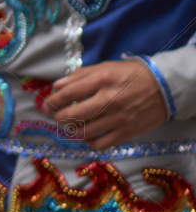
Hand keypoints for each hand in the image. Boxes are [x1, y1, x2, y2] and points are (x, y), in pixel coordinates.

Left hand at [43, 60, 170, 149]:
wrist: (165, 88)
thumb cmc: (131, 75)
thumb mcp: (105, 67)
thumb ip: (79, 76)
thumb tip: (57, 86)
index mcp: (102, 80)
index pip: (69, 93)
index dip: (53, 100)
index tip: (46, 104)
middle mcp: (109, 100)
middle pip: (73, 115)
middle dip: (59, 117)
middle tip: (56, 116)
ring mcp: (119, 118)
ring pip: (85, 132)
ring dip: (72, 130)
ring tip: (71, 125)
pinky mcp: (127, 132)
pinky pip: (101, 144)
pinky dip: (90, 142)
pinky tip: (88, 135)